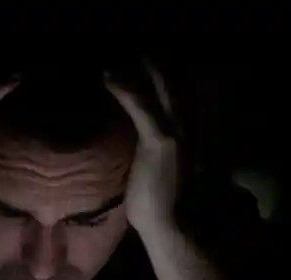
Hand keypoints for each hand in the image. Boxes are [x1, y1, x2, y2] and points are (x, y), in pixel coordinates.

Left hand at [104, 59, 180, 235]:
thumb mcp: (154, 171)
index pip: (176, 94)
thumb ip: (151, 152)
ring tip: (118, 49)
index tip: (146, 55)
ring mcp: (173, 134)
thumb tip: (141, 147)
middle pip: (173, 83)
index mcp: (182, 135)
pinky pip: (141, 107)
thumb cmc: (158, 204)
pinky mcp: (158, 142)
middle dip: (155, 61)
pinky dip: (125, 88)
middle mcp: (183, 129)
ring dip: (140, 66)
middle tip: (134, 42)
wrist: (170, 227)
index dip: (163, 73)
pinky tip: (107, 74)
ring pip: (160, 88)